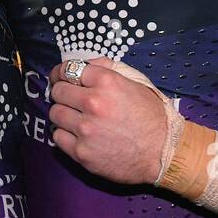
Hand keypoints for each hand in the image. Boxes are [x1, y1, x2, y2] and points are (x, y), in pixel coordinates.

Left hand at [47, 58, 169, 184]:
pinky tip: (78, 135)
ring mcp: (86, 129)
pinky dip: (65, 135)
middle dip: (62, 93)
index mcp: (106, 82)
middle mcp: (94, 103)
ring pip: (55, 113)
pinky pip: (57, 137)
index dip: (61, 73)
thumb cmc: (151, 116)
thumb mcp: (135, 82)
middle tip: (71, 100)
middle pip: (57, 91)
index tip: (60, 78)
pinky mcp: (82, 152)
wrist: (163, 153)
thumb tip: (82, 65)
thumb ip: (106, 68)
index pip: (68, 69)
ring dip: (63, 114)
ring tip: (76, 118)